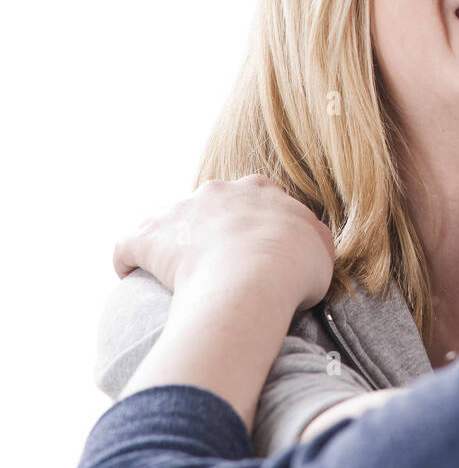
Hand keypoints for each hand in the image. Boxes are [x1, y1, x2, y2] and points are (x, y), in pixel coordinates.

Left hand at [112, 174, 334, 311]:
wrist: (255, 277)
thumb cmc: (294, 266)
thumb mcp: (321, 251)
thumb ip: (310, 243)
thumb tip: (304, 249)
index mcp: (260, 190)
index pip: (253, 199)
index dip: (253, 226)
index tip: (256, 251)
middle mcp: (218, 191)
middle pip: (209, 206)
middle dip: (210, 229)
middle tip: (219, 265)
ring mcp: (182, 210)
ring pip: (169, 221)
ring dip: (170, 243)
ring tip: (172, 276)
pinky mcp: (149, 235)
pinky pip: (129, 244)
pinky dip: (128, 258)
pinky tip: (130, 275)